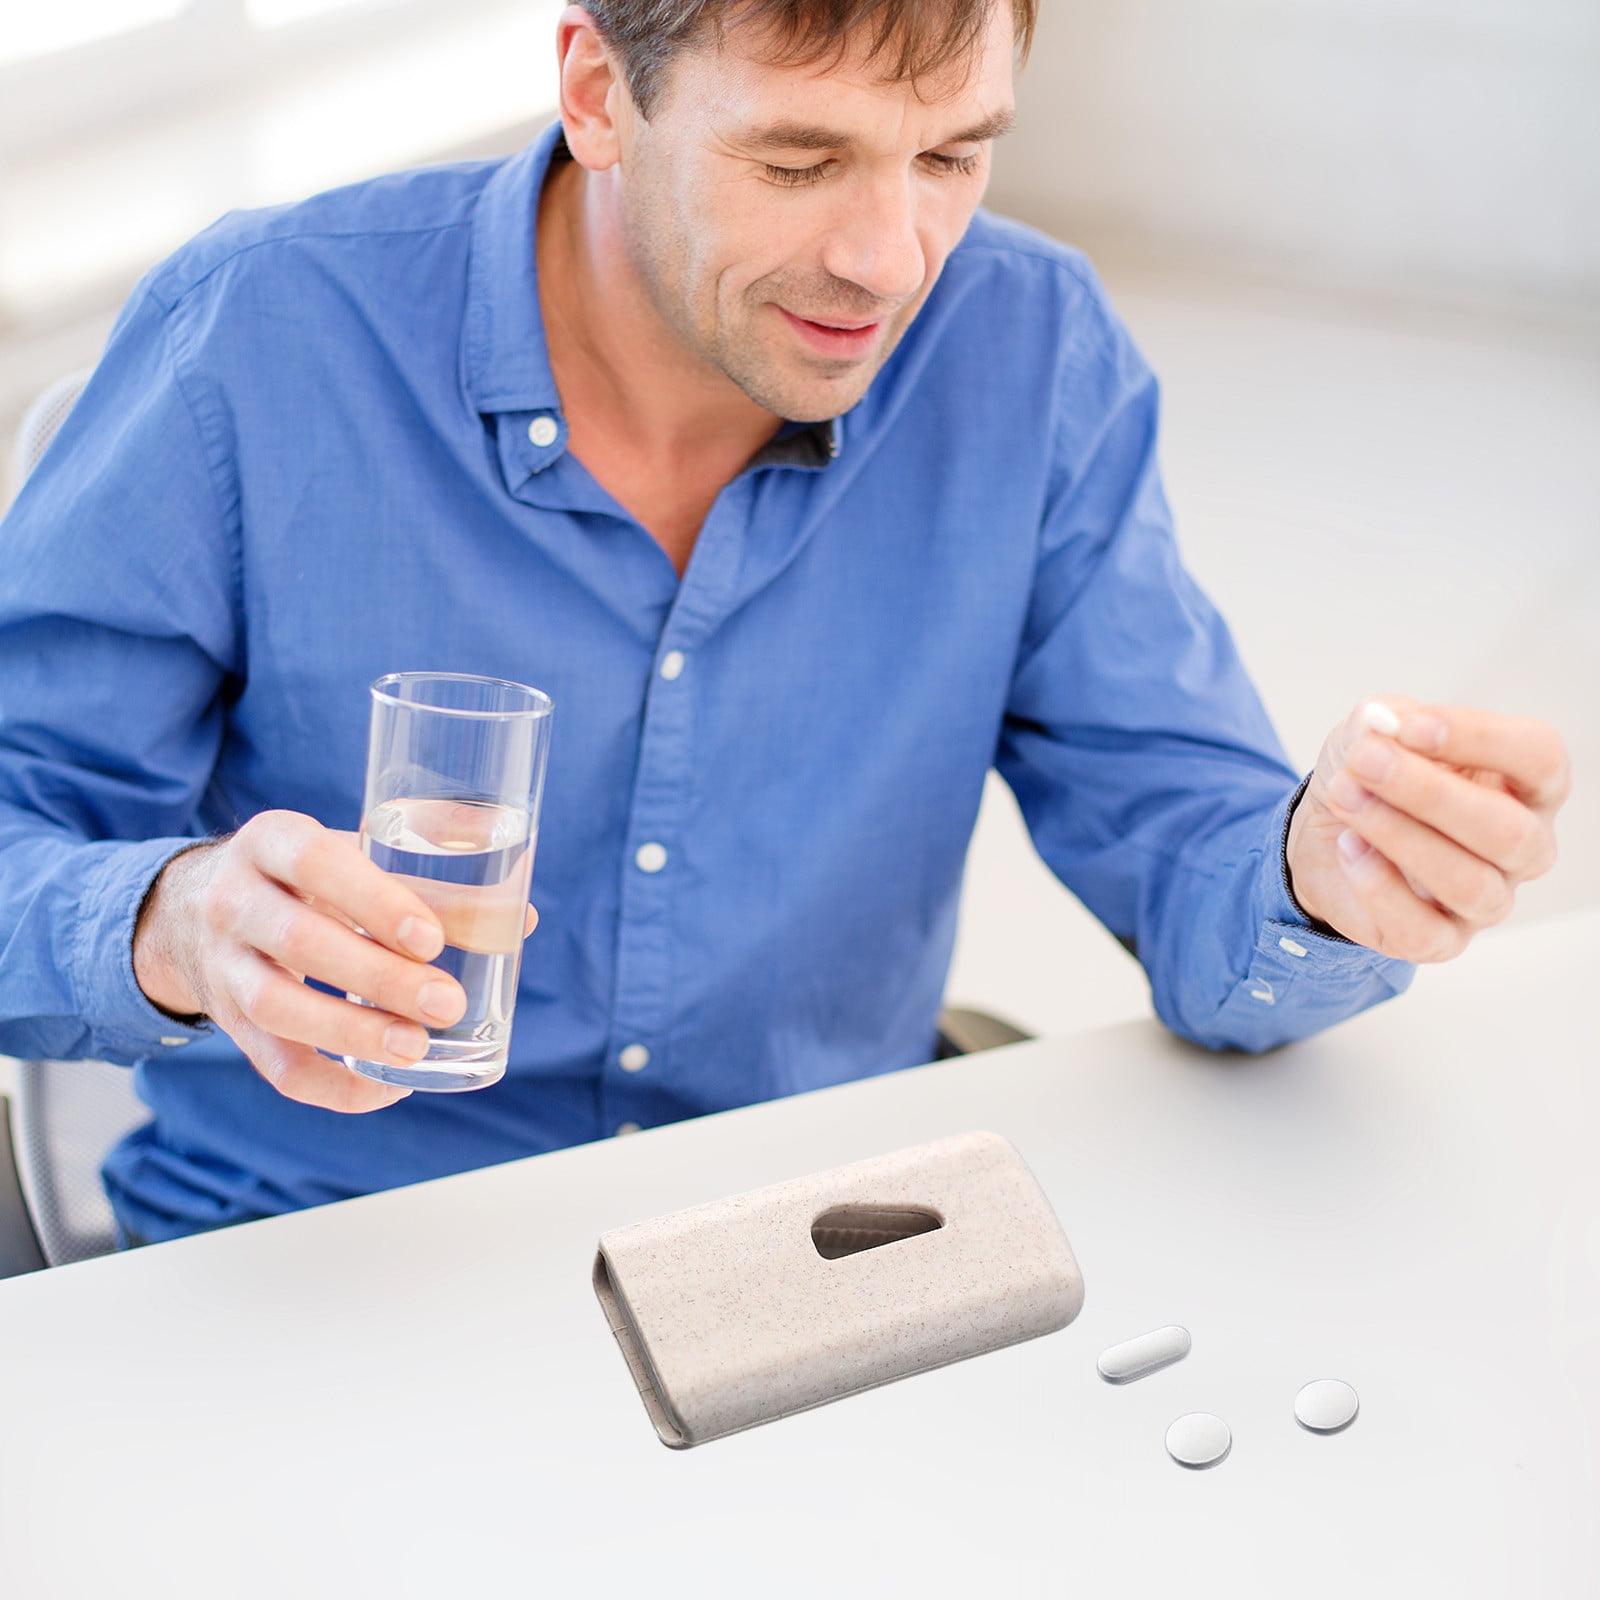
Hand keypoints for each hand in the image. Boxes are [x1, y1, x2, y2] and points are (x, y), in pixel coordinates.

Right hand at [133, 811, 536, 1111]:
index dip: (374, 902)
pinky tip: (391, 1086)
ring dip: (353, 1034)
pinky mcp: (231, 1023)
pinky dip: (335, 1087)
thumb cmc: (310, 878)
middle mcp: (234, 900)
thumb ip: (433, 878)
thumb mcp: (353, 853)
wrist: (198, 910)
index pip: (314, 863)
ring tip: (419, 1050)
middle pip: (298, 942)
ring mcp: (224, 966)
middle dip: (379, 978)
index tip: (432, 938)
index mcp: (272, 841)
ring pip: (277, 1008)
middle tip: (448, 1003)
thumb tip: (523, 918)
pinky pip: (276, 1067)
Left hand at [1286, 698, 1569, 961]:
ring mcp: (1489, 899)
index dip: (1478, 738)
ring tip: (1345, 798)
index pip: (1539, 758)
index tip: (1407, 726)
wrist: (1325, 835)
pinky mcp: (1441, 941)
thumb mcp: (1370, 733)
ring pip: (1470, 883)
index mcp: (1527, 782)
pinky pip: (1425, 933)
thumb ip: (1383, 720)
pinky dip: (1379, 890)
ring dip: (1399, 837)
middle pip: (1508, 831)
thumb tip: (1384, 724)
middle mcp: (1524, 846)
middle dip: (1429, 793)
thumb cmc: (1371, 777)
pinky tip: (1348, 848)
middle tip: (1365, 762)